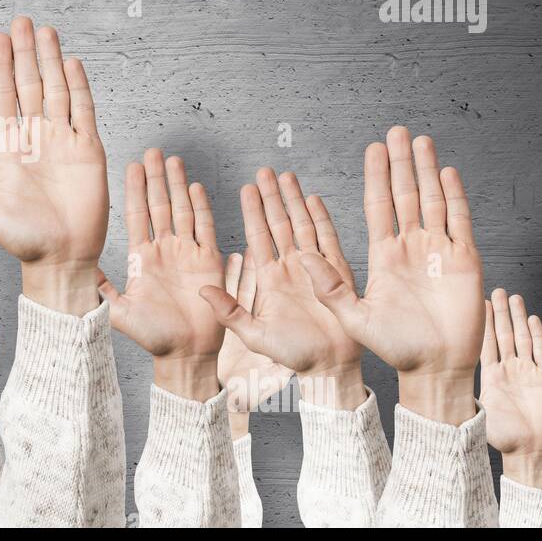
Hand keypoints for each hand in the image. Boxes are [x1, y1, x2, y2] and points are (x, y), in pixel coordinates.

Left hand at [0, 16, 107, 315]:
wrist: (60, 260)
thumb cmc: (20, 241)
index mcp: (8, 148)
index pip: (3, 97)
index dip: (1, 68)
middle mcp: (35, 139)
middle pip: (30, 85)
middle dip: (26, 54)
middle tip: (22, 22)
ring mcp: (63, 143)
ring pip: (57, 91)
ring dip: (51, 61)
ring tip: (46, 31)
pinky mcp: (88, 152)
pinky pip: (83, 112)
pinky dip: (80, 87)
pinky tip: (72, 63)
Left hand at [99, 150, 223, 400]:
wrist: (185, 354)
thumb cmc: (153, 337)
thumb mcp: (120, 311)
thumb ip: (102, 290)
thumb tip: (80, 268)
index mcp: (141, 258)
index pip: (137, 215)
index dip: (135, 190)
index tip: (132, 165)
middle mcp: (163, 250)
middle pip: (159, 205)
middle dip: (156, 178)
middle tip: (153, 151)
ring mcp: (187, 253)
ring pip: (182, 210)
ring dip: (178, 185)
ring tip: (173, 160)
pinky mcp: (209, 262)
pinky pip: (206, 229)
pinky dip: (202, 208)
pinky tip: (197, 187)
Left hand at [200, 169, 365, 409]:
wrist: (330, 371)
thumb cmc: (292, 357)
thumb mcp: (253, 336)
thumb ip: (229, 312)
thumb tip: (203, 291)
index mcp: (268, 280)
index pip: (257, 237)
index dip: (251, 212)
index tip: (244, 187)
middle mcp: (289, 269)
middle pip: (278, 224)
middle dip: (271, 197)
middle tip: (264, 170)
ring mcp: (315, 270)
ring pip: (302, 226)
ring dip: (294, 201)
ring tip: (286, 175)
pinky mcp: (338, 276)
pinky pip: (330, 242)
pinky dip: (323, 220)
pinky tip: (314, 199)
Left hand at [298, 127, 483, 424]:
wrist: (433, 371)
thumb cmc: (392, 350)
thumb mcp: (350, 318)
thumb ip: (326, 287)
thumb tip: (297, 255)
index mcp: (383, 256)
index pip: (377, 206)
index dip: (375, 177)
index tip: (371, 149)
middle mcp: (410, 248)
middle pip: (405, 195)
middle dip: (401, 164)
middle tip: (396, 131)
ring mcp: (438, 252)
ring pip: (433, 201)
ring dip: (427, 171)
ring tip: (421, 141)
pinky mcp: (464, 262)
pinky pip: (459, 222)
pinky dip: (456, 197)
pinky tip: (448, 173)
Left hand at [480, 289, 541, 487]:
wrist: (526, 450)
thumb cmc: (501, 436)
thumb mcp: (476, 411)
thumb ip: (461, 396)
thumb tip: (432, 385)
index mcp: (490, 374)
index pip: (484, 342)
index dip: (482, 323)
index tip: (477, 303)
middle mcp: (508, 369)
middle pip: (504, 334)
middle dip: (500, 312)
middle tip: (496, 290)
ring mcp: (526, 372)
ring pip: (523, 338)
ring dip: (518, 318)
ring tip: (514, 298)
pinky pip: (541, 352)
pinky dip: (538, 335)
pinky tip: (533, 319)